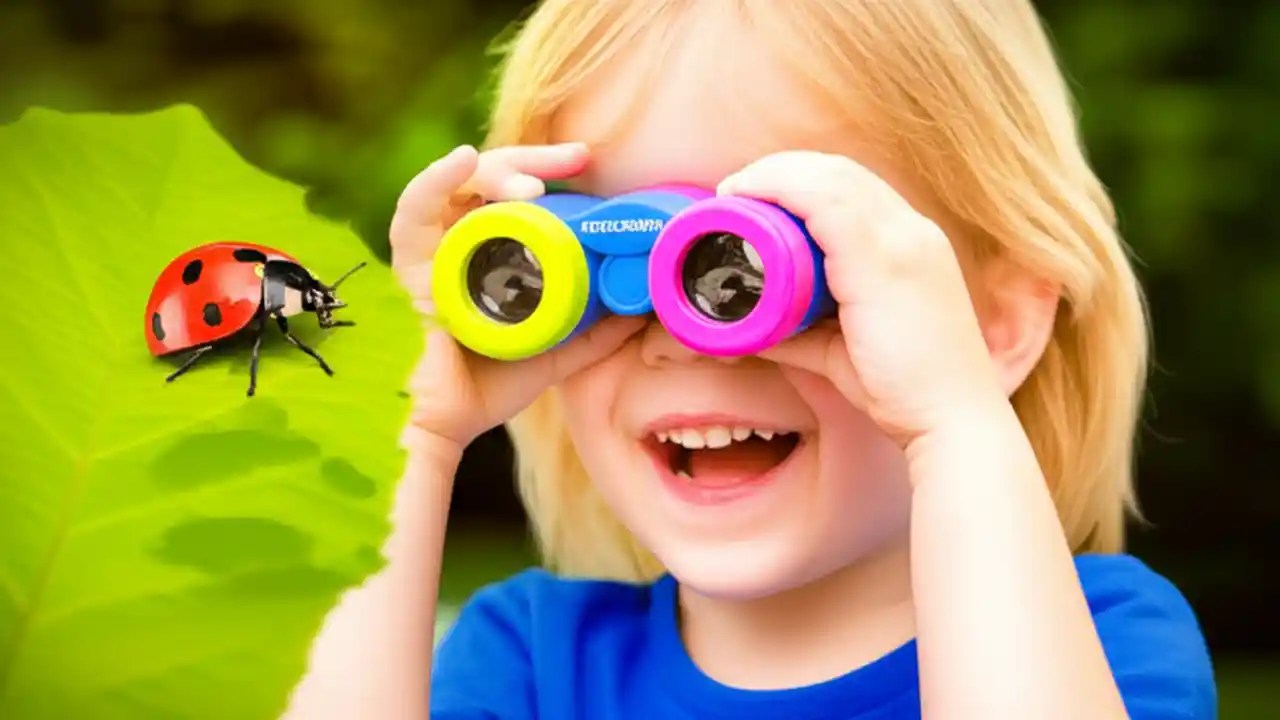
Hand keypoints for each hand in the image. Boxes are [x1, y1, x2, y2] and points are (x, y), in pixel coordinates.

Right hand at [390, 143, 645, 454]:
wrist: (448, 424)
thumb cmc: (490, 385)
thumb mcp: (558, 353)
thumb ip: (596, 335)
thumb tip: (643, 312)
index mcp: (493, 252)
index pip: (516, 193)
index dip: (548, 168)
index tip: (586, 162)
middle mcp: (461, 242)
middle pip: (492, 178)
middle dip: (535, 158)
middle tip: (576, 158)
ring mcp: (434, 249)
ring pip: (460, 185)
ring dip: (497, 172)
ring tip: (532, 185)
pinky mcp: (410, 264)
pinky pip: (414, 211)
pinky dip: (436, 180)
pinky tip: (462, 160)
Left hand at [717, 151, 1005, 448]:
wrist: (950, 419)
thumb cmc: (903, 390)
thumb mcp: (840, 350)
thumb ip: (799, 334)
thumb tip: (751, 330)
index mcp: (910, 244)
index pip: (854, 186)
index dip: (801, 179)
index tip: (756, 194)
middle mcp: (911, 232)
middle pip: (839, 171)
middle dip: (781, 169)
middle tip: (734, 191)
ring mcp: (902, 242)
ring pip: (831, 178)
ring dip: (775, 175)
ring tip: (733, 193)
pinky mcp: (884, 262)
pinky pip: (828, 206)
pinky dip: (784, 191)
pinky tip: (750, 197)